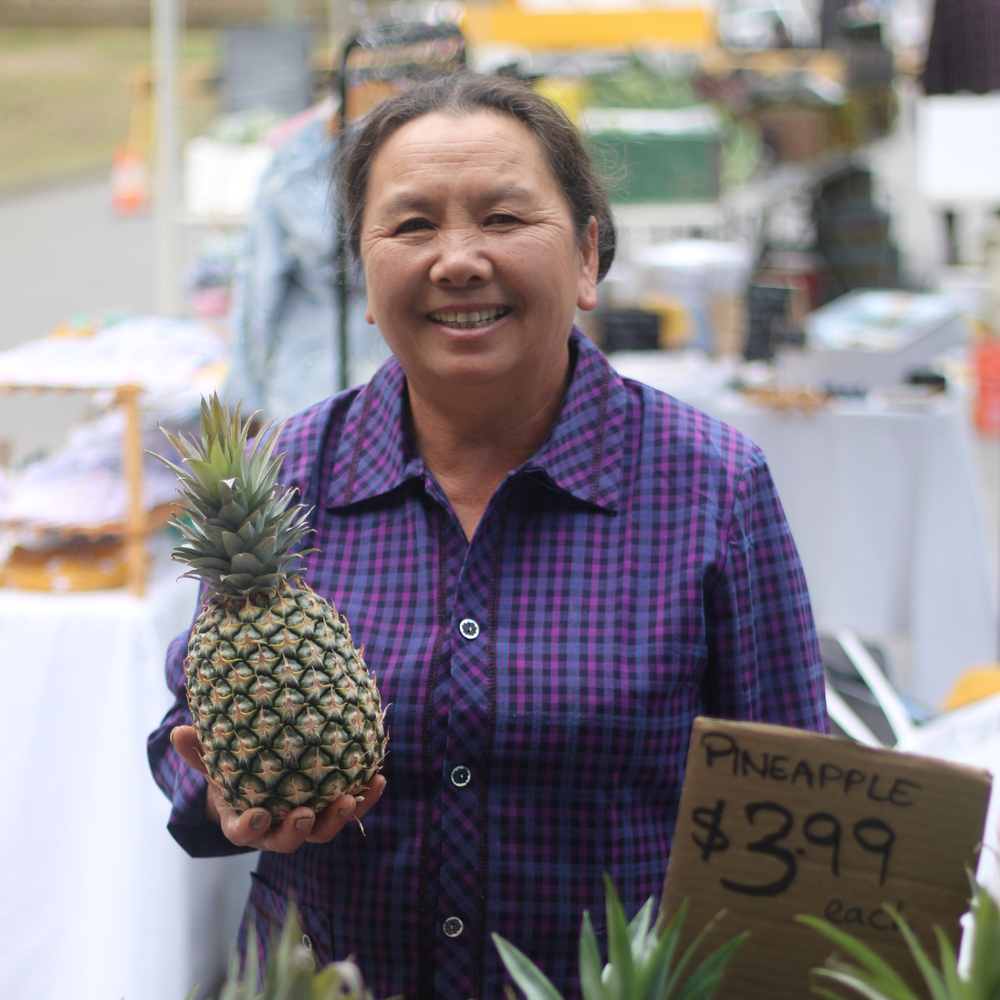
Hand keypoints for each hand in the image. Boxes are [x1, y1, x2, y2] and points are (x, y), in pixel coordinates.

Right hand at [170, 725, 385, 852]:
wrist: (262, 778)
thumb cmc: (235, 771)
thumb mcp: (217, 763)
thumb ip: (200, 752)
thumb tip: (178, 731)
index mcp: (244, 821)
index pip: (243, 831)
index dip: (249, 827)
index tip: (255, 815)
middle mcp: (276, 829)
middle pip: (289, 840)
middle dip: (298, 830)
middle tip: (306, 814)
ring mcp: (307, 822)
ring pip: (324, 830)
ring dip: (339, 816)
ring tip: (352, 797)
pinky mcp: (331, 810)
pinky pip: (352, 808)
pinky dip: (366, 798)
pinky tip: (378, 779)